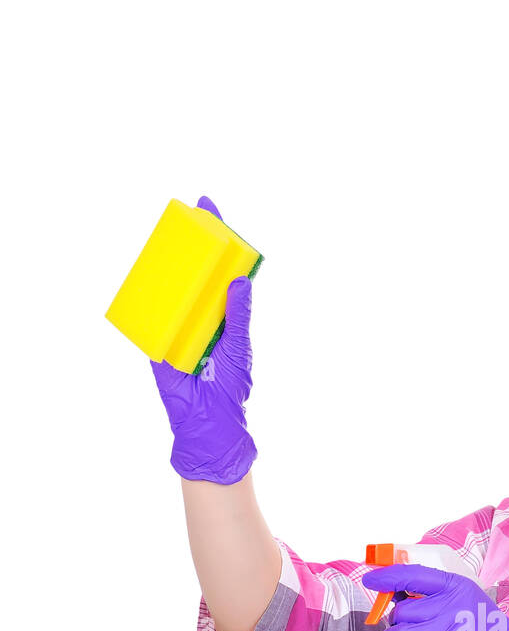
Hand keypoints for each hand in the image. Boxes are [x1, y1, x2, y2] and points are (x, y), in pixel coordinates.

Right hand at [150, 195, 257, 484]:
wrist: (208, 422)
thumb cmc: (231, 388)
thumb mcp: (239, 347)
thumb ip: (239, 315)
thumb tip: (241, 281)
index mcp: (224, 315)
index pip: (220, 271)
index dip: (217, 242)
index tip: (211, 208)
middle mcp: (200, 315)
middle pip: (193, 274)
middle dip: (190, 246)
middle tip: (188, 213)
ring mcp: (178, 326)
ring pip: (171, 290)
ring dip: (168, 267)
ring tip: (166, 240)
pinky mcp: (158, 341)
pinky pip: (151, 316)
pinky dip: (147, 299)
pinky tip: (145, 277)